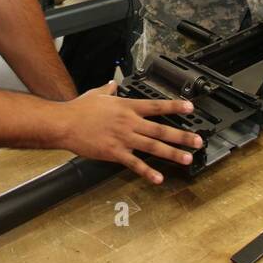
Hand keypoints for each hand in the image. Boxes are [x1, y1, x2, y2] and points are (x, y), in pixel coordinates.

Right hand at [59, 81, 203, 183]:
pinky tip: (158, 178)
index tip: (190, 108)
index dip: (174, 106)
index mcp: (127, 107)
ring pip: (153, 147)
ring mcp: (124, 138)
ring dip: (172, 153)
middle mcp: (129, 122)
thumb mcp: (96, 94)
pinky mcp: (115, 153)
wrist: (64, 123)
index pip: (156, 106)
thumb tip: (112, 84)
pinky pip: (135, 164)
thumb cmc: (79, 109)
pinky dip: (147, 172)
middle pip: (161, 130)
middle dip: (182, 136)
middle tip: (198, 141)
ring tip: (187, 159)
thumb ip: (108, 90)